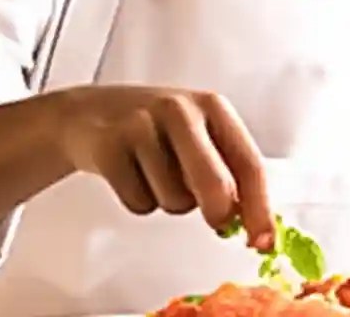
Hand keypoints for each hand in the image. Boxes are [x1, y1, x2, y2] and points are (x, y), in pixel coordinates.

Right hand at [56, 85, 275, 250]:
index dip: (260, 208)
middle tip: (214, 220)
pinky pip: (139, 203)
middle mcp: (180, 110)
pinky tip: (129, 175)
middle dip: (218, 213)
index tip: (263, 242)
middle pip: (216, 184)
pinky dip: (138, 201)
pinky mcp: (109, 145)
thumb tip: (246, 221)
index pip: (249, 163)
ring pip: (175, 200)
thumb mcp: (196, 135)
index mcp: (212, 107)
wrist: (86, 114)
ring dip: (168, 202)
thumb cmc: (153, 130)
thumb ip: (224, 170)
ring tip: (153, 175)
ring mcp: (142, 125)